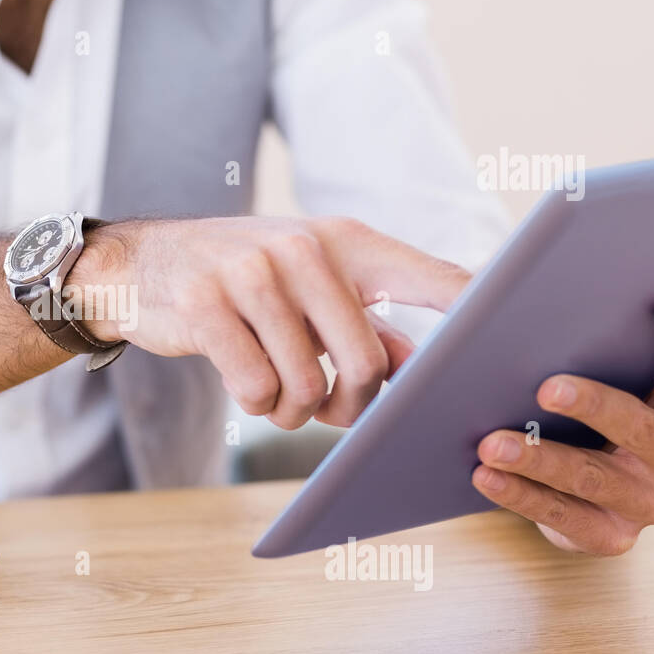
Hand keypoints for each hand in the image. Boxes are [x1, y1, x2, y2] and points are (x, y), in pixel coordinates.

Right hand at [72, 216, 470, 428]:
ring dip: (295, 412)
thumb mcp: (305, 286)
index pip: (432, 278)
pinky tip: (244, 386)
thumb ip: (365, 323)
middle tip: (333, 409)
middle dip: (353, 406)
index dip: (476, 315)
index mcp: (346, 241)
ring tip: (278, 397)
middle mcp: (306, 248)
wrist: (140, 263)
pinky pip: (254, 389)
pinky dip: (254, 405)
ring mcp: (253, 273)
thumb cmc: (239, 282)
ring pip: (308, 386)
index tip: (513, 343)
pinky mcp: (207, 305)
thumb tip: (422, 370)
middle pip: (368, 363)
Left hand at [472, 301, 653, 554]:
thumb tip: (516, 298)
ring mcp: (650, 501)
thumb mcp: (597, 374)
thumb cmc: (582, 412)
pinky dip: (519, 494)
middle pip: (643, 427)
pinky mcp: (611, 536)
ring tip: (492, 442)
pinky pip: (561, 515)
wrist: (573, 490)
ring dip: (539, 458)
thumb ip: (581, 340)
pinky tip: (485, 475)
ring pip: (593, 477)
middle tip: (546, 388)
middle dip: (594, 406)